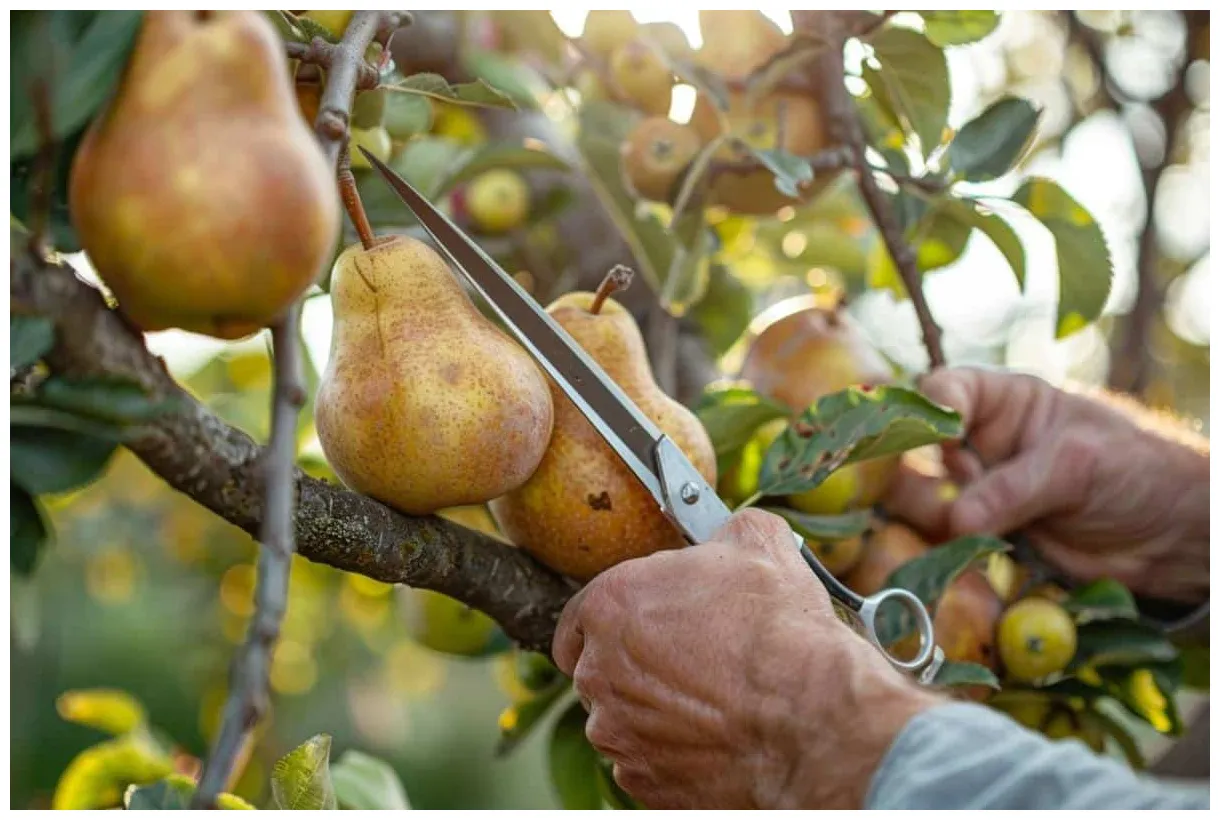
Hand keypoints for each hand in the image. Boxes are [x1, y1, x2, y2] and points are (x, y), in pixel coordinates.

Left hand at [552, 508, 940, 808]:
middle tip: (688, 662)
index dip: (611, 621)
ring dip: (654, 712)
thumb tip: (728, 529)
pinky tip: (716, 739)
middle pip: (600, 669)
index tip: (639, 626)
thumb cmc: (780, 629)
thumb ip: (723, 532)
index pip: (579, 616)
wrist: (812, 717)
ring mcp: (618, 734)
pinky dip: (673, 755)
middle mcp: (599, 672)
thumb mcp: (759, 544)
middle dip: (635, 666)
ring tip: (712, 704)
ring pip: (623, 720)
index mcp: (610, 606)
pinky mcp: (643, 782)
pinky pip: (648, 765)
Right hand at [886, 367, 1209, 603]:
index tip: (947, 441)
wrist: (1169, 538)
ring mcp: (975, 495)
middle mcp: (977, 446)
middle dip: (922, 477)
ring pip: (918, 503)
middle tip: (950, 504)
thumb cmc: (1134, 472)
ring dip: (932, 521)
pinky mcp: (980, 540)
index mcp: (1000, 404)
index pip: (943, 391)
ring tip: (966, 536)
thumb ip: (1015, 487)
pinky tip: (965, 562)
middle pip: (915, 452)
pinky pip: (942, 546)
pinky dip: (944, 557)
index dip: (932, 411)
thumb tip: (958, 518)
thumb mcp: (1078, 465)